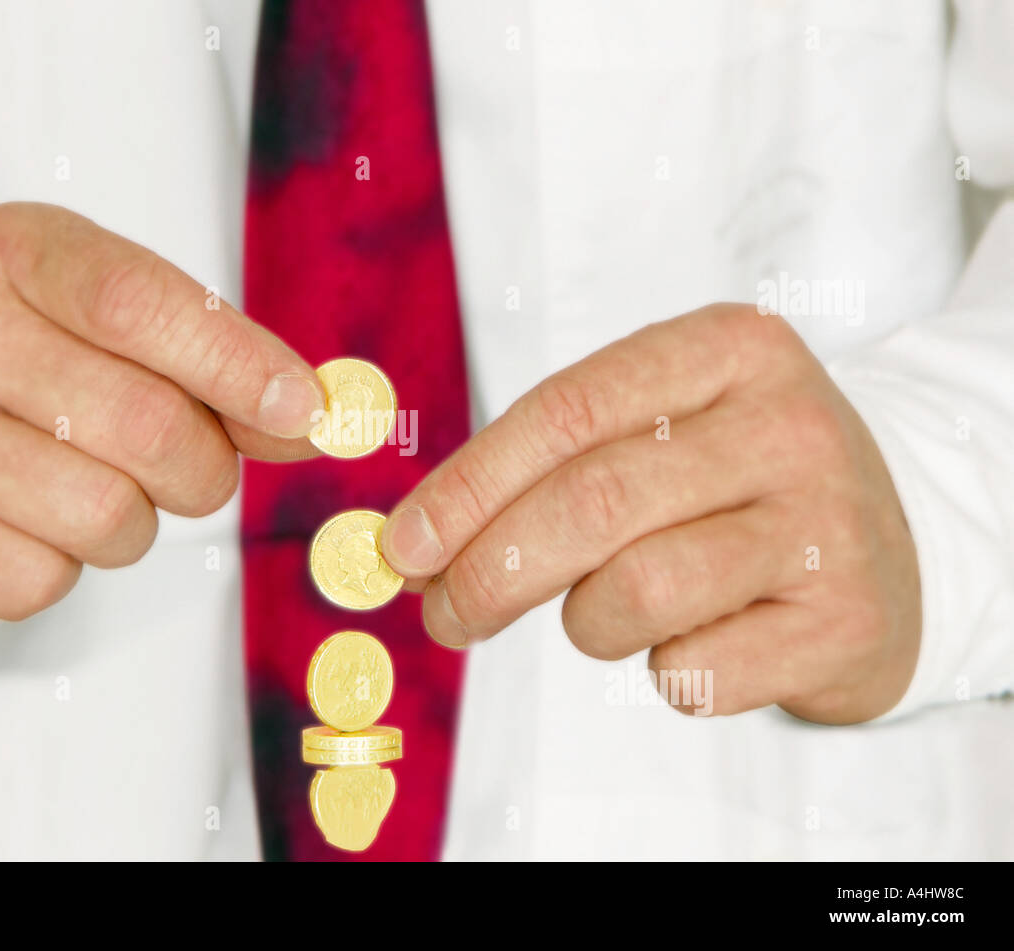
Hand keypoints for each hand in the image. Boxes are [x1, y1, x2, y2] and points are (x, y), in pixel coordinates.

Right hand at [0, 202, 322, 643]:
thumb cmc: (37, 390)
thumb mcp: (121, 341)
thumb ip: (219, 369)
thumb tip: (312, 418)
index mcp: (15, 252)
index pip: (139, 302)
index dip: (238, 365)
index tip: (307, 413)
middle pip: (148, 423)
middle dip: (203, 470)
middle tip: (188, 469)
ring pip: (105, 512)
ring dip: (133, 526)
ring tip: (91, 492)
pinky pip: (44, 578)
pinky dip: (63, 570)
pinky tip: (24, 529)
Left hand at [380, 303, 920, 723]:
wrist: (896, 544)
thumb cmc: (733, 484)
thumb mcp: (660, 430)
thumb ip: (548, 466)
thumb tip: (419, 547)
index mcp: (728, 348)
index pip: (565, 411)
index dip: (468, 487)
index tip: (404, 547)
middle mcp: (787, 425)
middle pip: (592, 502)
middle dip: (491, 572)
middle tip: (447, 615)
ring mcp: (828, 525)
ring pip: (638, 592)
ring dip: (589, 622)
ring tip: (609, 611)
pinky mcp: (848, 623)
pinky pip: (695, 674)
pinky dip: (663, 672)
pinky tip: (693, 642)